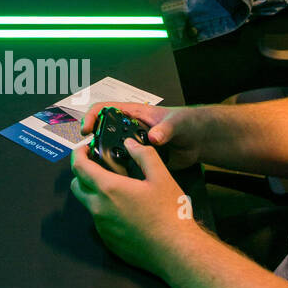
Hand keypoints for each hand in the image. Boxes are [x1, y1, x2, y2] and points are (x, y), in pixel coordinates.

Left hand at [70, 134, 198, 273]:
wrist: (175, 251)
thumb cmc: (170, 213)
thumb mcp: (161, 177)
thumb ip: (144, 155)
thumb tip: (130, 143)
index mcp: (109, 189)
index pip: (79, 167)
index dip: (78, 153)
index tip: (84, 148)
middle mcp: (99, 208)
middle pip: (76, 186)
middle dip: (82, 173)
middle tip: (99, 167)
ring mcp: (101, 227)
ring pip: (88, 205)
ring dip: (95, 193)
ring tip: (119, 189)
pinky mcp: (108, 241)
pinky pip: (100, 221)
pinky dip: (106, 212)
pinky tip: (127, 211)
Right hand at [79, 101, 203, 170]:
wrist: (200, 141)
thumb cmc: (189, 122)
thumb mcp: (177, 122)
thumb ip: (165, 129)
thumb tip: (154, 137)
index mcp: (134, 113)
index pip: (104, 109)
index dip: (92, 117)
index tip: (87, 130)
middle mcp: (130, 128)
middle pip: (102, 131)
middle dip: (93, 141)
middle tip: (88, 154)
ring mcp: (134, 144)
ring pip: (111, 149)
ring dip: (103, 157)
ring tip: (97, 168)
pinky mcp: (140, 159)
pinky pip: (124, 164)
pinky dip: (117, 170)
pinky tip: (115, 178)